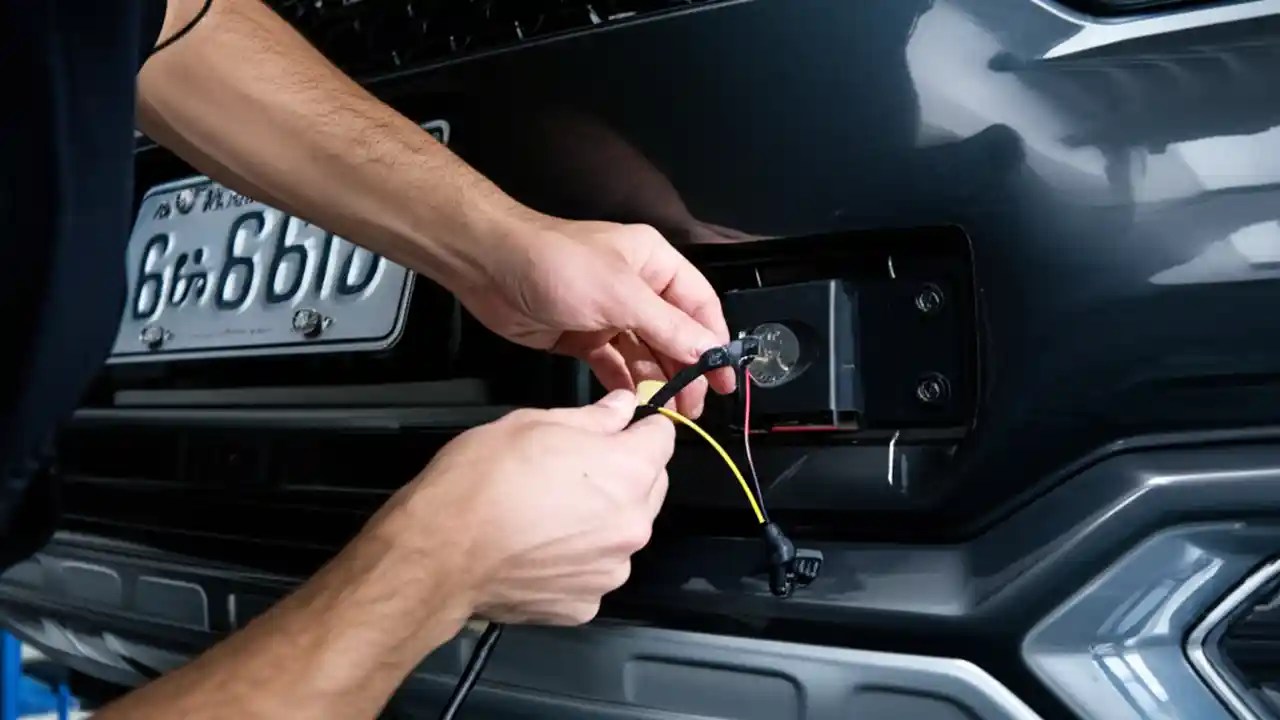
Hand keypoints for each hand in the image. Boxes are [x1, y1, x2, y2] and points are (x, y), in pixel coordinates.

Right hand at [380, 390, 672, 625]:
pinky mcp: (586, 605)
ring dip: (602, 521)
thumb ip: (593, 417)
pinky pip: (593, 572)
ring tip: (550, 515)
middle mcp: (633, 525)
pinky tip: (538, 550)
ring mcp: (611, 571)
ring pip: (622, 533)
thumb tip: (624, 407)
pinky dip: (576, 561)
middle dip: (625, 474)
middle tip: (573, 470)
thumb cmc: (481, 478)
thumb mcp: (533, 423)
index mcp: (628, 472)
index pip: (664, 436)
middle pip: (651, 487)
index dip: (641, 428)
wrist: (439, 554)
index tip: (619, 429)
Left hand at [456, 217, 733, 417]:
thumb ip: (668, 327)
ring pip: (645, 352)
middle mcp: (636, 288)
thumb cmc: (556, 265)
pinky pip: (613, 364)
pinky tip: (633, 402)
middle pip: (675, 334)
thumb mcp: (621, 295)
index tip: (725, 377)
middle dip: (688, 369)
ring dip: (659, 380)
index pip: (699, 305)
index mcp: (653, 263)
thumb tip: (708, 351)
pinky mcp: (583, 337)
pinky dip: (624, 383)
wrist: (489, 267)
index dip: (714, 341)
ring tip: (672, 411)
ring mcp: (609, 314)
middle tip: (697, 405)